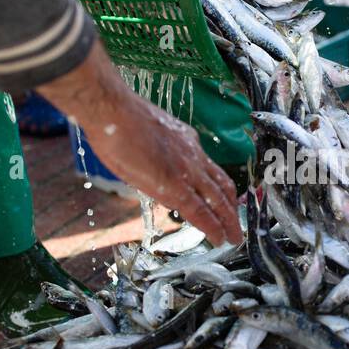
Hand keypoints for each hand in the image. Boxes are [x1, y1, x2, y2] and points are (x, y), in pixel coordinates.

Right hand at [39, 44, 243, 245]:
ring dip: (228, 221)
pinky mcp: (175, 185)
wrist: (113, 110)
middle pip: (222, 187)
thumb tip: (158, 171)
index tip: (225, 202)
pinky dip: (213, 227)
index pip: (210, 170)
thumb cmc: (119, 120)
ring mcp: (187, 170)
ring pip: (218, 200)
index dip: (221, 189)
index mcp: (187, 141)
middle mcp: (194, 155)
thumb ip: (160, 154)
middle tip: (236, 225)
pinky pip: (200, 211)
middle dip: (232, 208)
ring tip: (233, 237)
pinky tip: (219, 238)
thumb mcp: (150, 135)